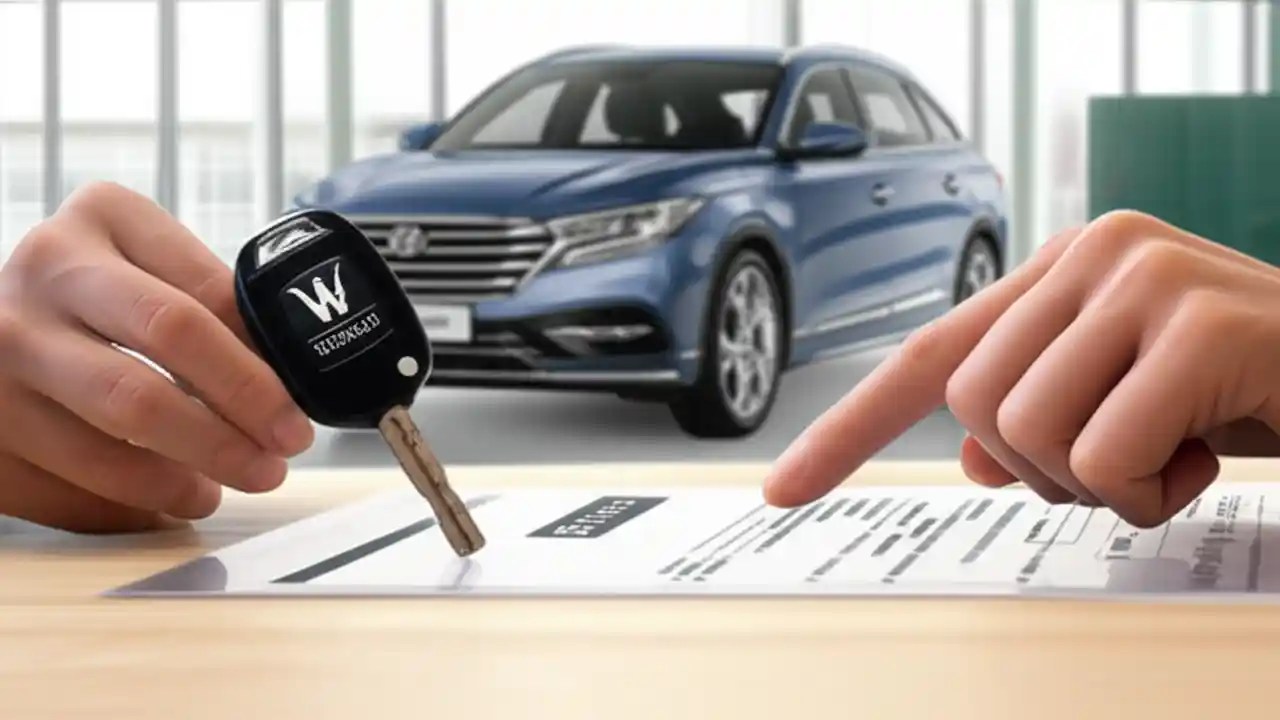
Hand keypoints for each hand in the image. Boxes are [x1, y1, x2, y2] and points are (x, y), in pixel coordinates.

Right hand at [0, 182, 314, 532]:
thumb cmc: (98, 293)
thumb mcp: (153, 264)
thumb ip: (215, 307)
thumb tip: (292, 383)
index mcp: (104, 218)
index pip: (200, 300)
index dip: (257, 371)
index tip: (295, 414)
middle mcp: (43, 274)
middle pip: (159, 354)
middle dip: (235, 416)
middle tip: (279, 455)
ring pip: (111, 434)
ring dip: (186, 475)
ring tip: (228, 484)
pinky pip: (66, 484)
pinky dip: (130, 502)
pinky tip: (168, 498)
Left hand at [764, 210, 1279, 527]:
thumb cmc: (1238, 395)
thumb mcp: (1124, 410)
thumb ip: (1038, 420)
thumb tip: (972, 460)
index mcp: (1058, 273)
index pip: (929, 356)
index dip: (850, 428)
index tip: (784, 488)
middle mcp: (1089, 253)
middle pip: (975, 411)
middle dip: (1045, 470)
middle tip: (1129, 461)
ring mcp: (1141, 275)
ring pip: (1026, 435)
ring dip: (1100, 485)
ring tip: (1171, 452)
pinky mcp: (1194, 321)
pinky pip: (1102, 456)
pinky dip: (1150, 491)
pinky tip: (1205, 454)